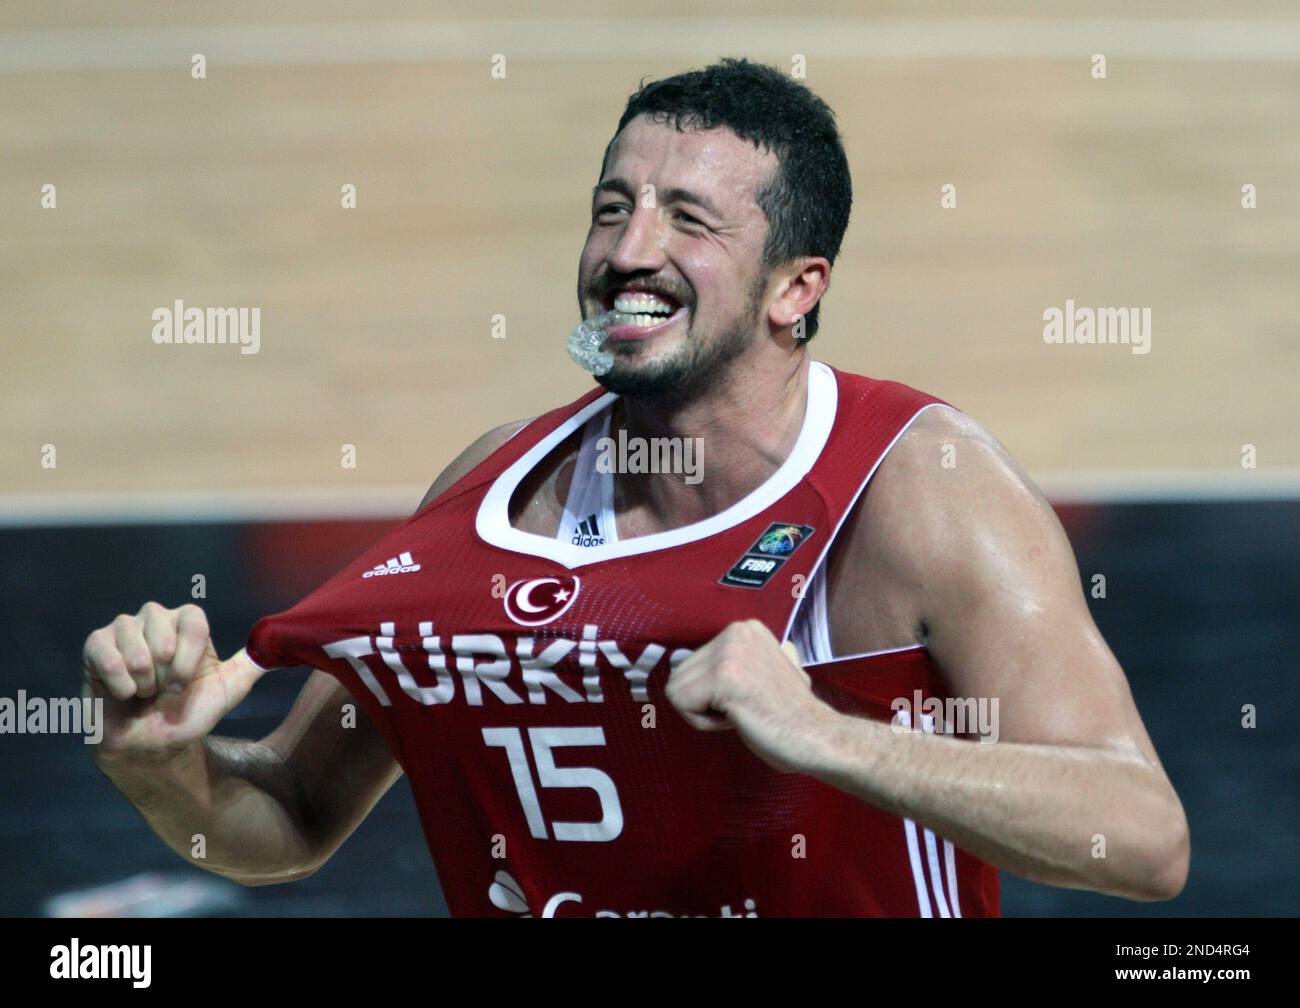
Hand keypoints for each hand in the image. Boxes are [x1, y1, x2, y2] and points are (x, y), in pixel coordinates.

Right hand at [82, 602, 264, 761]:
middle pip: (163, 633)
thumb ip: (252, 666)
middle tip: (162, 690)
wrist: (152, 744)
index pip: (194, 622)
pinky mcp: (96, 645)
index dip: (189, 658)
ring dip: (142, 680)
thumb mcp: (229, 690)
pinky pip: (105, 653)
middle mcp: (157, 617)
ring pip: (135, 645)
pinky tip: (124, 692)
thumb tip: (283, 645)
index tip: (184, 686)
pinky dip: (118, 681)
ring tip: (143, 692)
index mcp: (189, 623)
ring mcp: (124, 627)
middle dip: (164, 673)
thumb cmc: (188, 713)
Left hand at [665, 619, 834, 772]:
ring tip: (741, 712)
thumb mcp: (767, 670)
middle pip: (680, 673)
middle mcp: (736, 632)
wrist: (817, 736)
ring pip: (676, 689)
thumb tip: (704, 662)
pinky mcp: (724, 677)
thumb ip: (741, 661)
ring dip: (704, 712)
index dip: (714, 692)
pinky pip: (680, 703)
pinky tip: (736, 719)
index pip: (694, 663)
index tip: (749, 697)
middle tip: (745, 708)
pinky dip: (703, 722)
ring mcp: (729, 652)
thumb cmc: (791, 714)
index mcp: (745, 629)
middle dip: (705, 701)